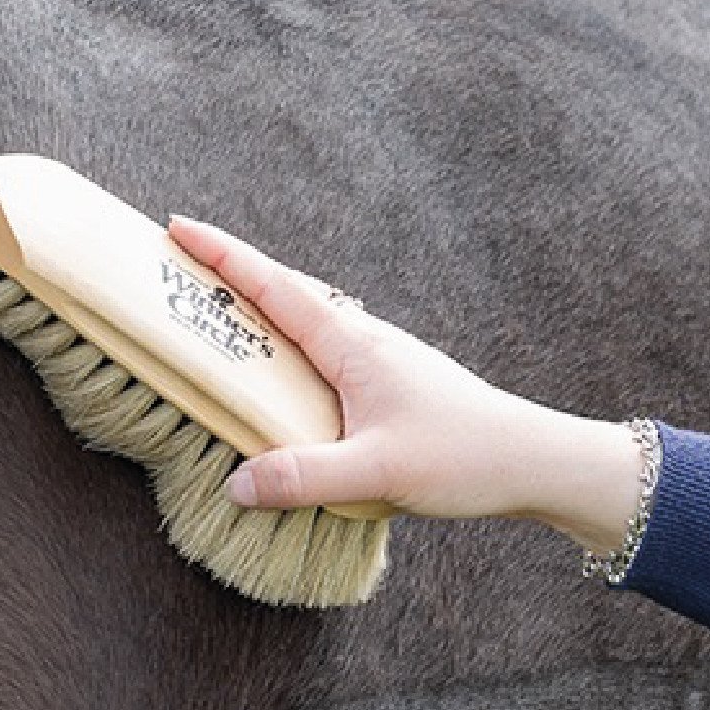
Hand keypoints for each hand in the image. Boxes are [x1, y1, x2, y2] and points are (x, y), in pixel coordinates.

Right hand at [166, 213, 636, 540]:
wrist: (530, 458)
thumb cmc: (463, 458)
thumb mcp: (378, 473)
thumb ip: (305, 476)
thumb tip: (237, 482)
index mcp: (353, 345)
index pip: (275, 288)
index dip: (224, 256)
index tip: (179, 226)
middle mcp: (364, 338)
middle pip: (287, 289)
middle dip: (233, 269)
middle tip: (185, 257)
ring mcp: (380, 355)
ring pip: (309, 313)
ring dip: (264, 299)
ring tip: (224, 301)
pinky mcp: (390, 378)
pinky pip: (325, 342)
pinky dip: (291, 335)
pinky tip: (289, 361)